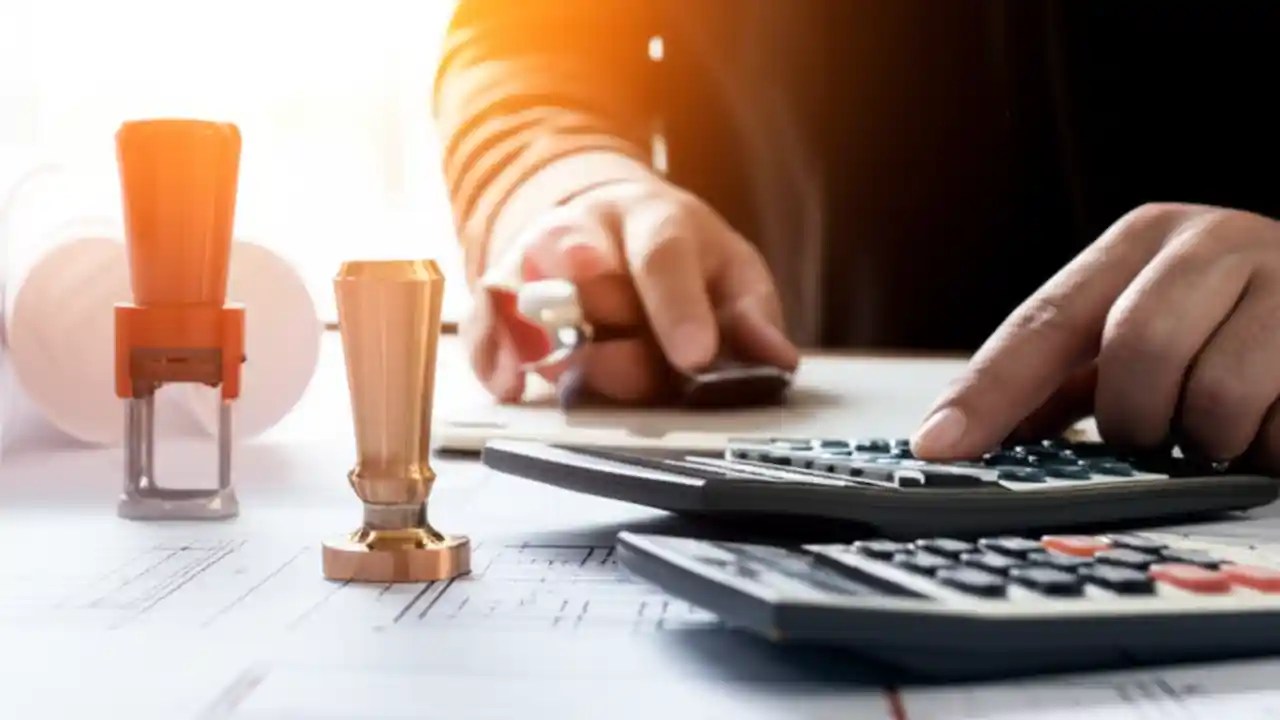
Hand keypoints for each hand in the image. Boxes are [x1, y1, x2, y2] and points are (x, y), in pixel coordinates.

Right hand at [464, 175, 798, 403]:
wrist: (610, 218)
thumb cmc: (679, 257)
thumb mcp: (730, 274)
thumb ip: (749, 315)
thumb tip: (774, 356)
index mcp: (656, 220)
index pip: (664, 255)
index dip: (677, 306)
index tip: (694, 355)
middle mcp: (589, 229)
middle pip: (583, 261)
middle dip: (596, 306)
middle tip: (609, 352)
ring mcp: (538, 256)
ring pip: (522, 278)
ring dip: (531, 324)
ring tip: (542, 366)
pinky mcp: (503, 287)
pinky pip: (486, 315)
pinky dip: (490, 349)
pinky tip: (507, 383)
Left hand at [912, 203, 1279, 470]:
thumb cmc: (1237, 316)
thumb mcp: (1146, 320)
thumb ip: (1062, 372)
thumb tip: (966, 433)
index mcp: (1146, 238)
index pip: (1044, 322)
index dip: (988, 393)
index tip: (938, 448)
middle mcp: (1216, 243)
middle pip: (1136, 352)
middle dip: (1134, 418)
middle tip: (1153, 431)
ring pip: (1215, 398)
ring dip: (1208, 439)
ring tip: (1224, 423)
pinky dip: (1268, 447)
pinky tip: (1273, 421)